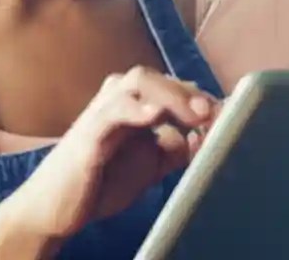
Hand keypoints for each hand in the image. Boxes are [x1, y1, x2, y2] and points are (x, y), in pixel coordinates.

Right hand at [9, 66, 217, 241]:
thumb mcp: (150, 163)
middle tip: (217, 114)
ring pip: (137, 83)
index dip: (205, 100)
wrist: (53, 210)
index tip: (234, 116)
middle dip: (191, 94)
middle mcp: (117, 98)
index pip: (174, 88)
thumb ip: (178, 148)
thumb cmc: (101, 181)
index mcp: (134, 103)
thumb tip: (212, 136)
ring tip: (196, 114)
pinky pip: (112, 112)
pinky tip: (155, 116)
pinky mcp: (87, 134)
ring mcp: (100, 112)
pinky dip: (134, 109)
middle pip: (159, 78)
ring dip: (171, 95)